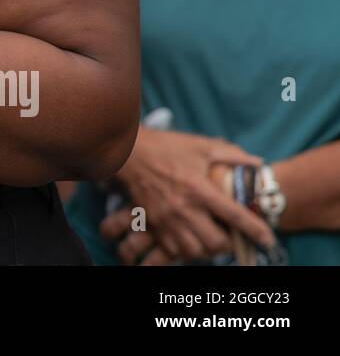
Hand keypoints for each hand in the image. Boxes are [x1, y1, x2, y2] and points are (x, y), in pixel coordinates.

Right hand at [106, 128, 274, 258]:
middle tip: (233, 235)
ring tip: (213, 238)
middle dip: (230, 243)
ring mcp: (167, 219)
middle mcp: (184, 208)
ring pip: (196, 250)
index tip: (268, 239)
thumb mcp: (201, 145)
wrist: (127, 153)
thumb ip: (231, 155)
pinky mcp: (153, 224)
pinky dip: (188, 248)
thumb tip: (258, 164)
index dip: (256, 230)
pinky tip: (192, 237)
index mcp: (199, 188)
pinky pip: (175, 249)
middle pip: (216, 242)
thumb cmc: (166, 147)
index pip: (235, 216)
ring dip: (209, 248)